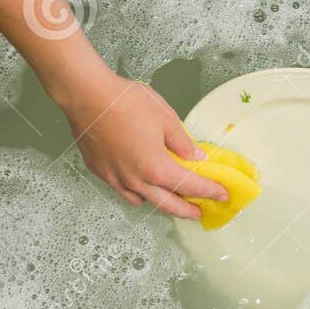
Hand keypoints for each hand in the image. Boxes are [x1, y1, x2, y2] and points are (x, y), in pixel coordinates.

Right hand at [62, 71, 228, 218]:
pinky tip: (139, 182)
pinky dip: (136, 191)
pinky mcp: (99, 171)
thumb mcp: (165, 117)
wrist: (86, 96)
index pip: (190, 186)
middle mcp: (135, 180)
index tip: (222, 195)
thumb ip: (182, 142)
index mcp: (156, 168)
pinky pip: (122, 189)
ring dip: (160, 203)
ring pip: (142, 200)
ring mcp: (115, 178)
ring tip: (170, 198)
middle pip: (167, 205)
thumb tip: (196, 156)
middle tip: (200, 212)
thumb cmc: (125, 103)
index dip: (209, 191)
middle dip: (187, 211)